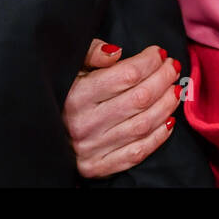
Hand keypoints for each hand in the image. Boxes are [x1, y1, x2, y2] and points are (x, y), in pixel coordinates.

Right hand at [62, 38, 181, 177]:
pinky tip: (169, 121)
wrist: (42, 133)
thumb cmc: (61, 93)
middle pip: (140, 98)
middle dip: (163, 79)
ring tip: (176, 89)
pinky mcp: (97, 166)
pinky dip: (158, 137)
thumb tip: (116, 51)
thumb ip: (90, 53)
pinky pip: (137, 152)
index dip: (149, 61)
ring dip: (166, 105)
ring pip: (143, 125)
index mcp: (76, 94)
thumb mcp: (69, 66)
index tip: (159, 53)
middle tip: (173, 67)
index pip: (126, 75)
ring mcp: (92, 148)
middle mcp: (84, 123)